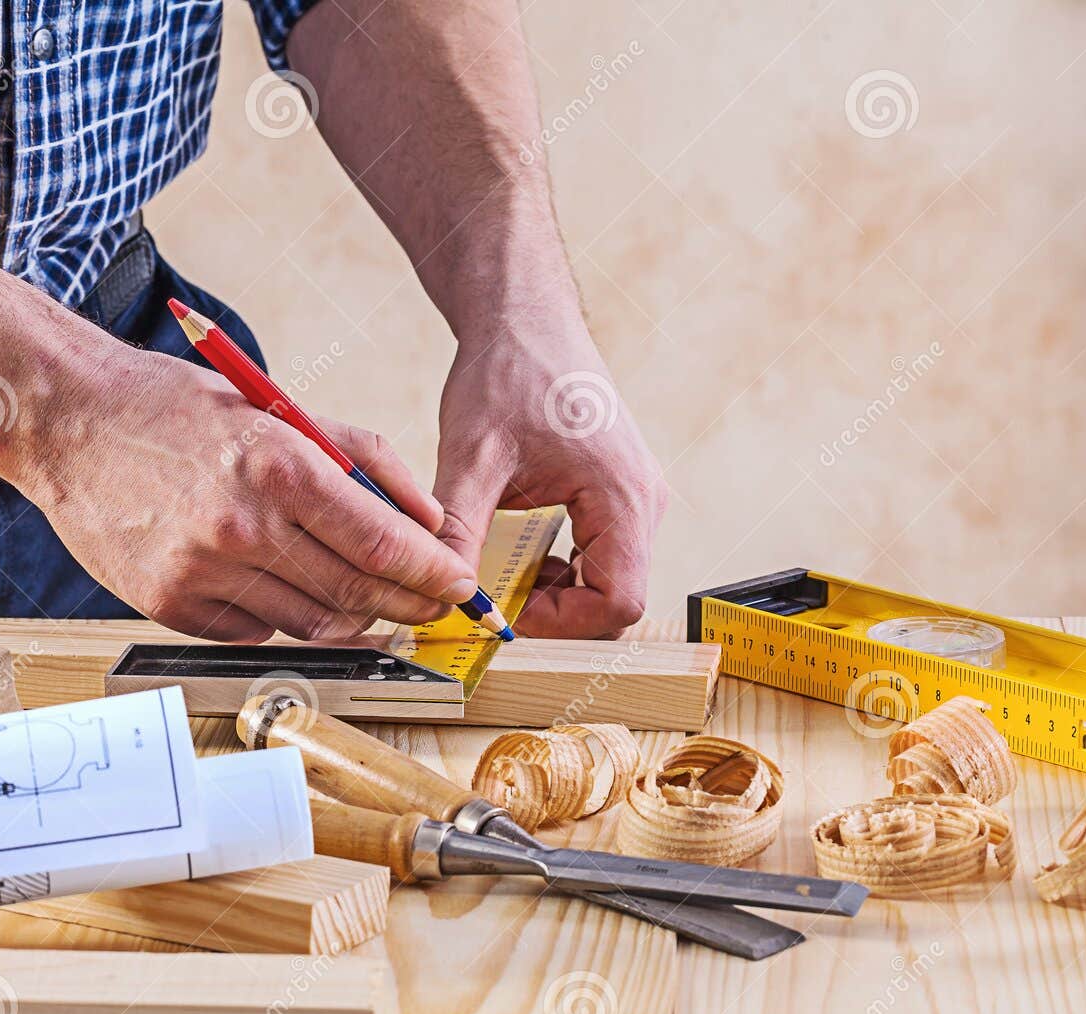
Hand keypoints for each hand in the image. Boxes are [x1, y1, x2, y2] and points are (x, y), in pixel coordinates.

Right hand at [5, 344, 476, 641]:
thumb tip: (427, 517)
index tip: (459, 585)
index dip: (433, 574)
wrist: (68, 421)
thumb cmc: (176, 408)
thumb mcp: (279, 408)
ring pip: (311, 623)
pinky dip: (287, 619)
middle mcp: (242, 527)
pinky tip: (294, 593)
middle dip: (409, 604)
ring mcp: (202, 572)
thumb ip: (363, 457)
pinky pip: (255, 631)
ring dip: (354, 617)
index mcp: (278, 468)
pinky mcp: (169, 605)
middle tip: (434, 606)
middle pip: (356, 592)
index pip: (383, 543)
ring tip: (375, 603)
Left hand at [432, 327, 668, 638]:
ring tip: (501, 573)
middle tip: (496, 600)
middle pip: (617, 597)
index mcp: (624, 496)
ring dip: (557, 592)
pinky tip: (517, 553)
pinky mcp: (616, 493)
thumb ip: (458, 533)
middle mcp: (643, 501)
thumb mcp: (471, 458)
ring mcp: (634, 498)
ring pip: (608, 579)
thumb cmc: (508, 371)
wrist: (524, 317)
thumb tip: (443, 595)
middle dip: (556, 612)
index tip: (506, 612)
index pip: (620, 602)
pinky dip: (560, 569)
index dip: (562, 624)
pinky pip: (600, 554)